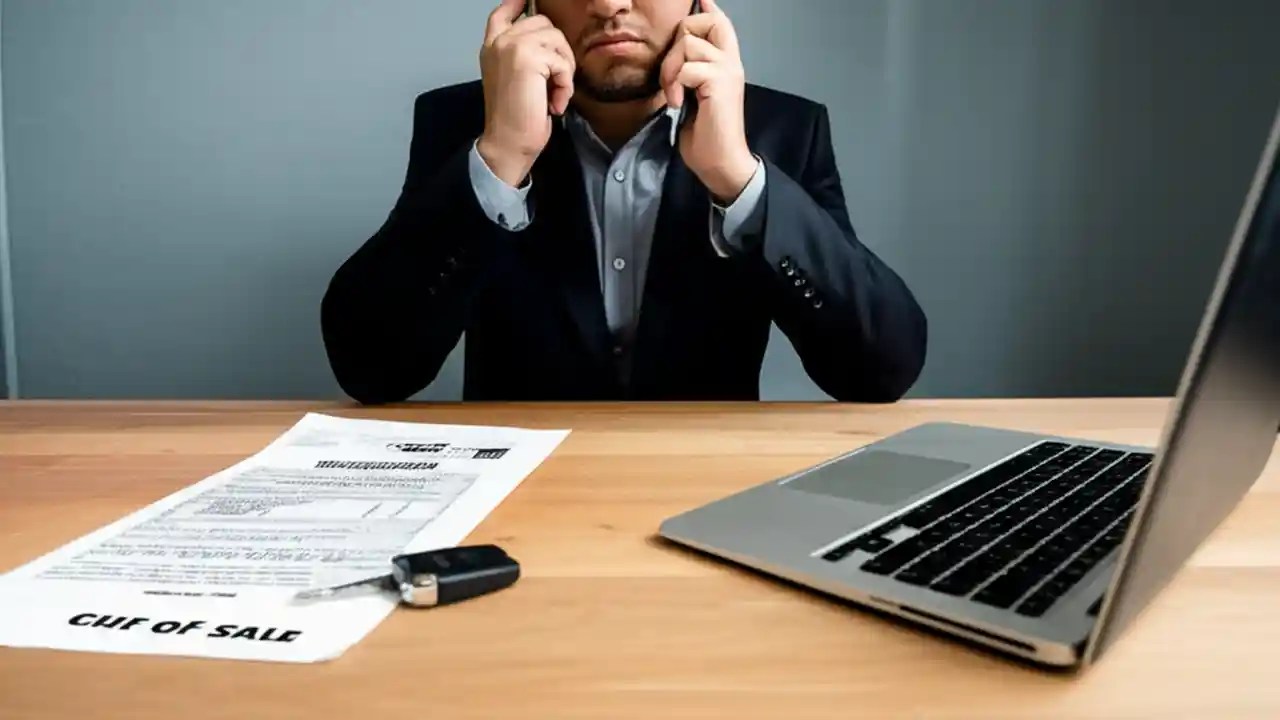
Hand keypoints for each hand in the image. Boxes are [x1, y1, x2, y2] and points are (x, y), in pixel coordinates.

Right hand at [477, 0, 575, 186]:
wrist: (507, 143)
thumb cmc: (516, 119)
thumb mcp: (518, 79)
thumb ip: (525, 56)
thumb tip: (550, 41)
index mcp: (492, 47)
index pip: (504, 12)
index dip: (518, 2)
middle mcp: (498, 42)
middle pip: (542, 22)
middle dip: (558, 51)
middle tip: (557, 82)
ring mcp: (510, 46)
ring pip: (556, 39)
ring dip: (564, 69)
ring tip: (554, 94)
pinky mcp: (526, 57)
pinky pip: (562, 61)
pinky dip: (565, 85)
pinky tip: (554, 103)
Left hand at [659, 0, 756, 204]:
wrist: (720, 162)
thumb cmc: (706, 135)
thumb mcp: (695, 95)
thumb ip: (690, 71)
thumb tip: (678, 54)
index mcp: (727, 63)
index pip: (719, 22)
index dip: (705, 9)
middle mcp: (731, 62)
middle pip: (706, 20)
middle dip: (681, 38)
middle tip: (674, 71)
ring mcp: (728, 70)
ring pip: (689, 43)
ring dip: (671, 68)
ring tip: (674, 94)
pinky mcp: (719, 83)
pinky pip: (686, 67)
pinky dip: (675, 85)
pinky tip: (679, 104)